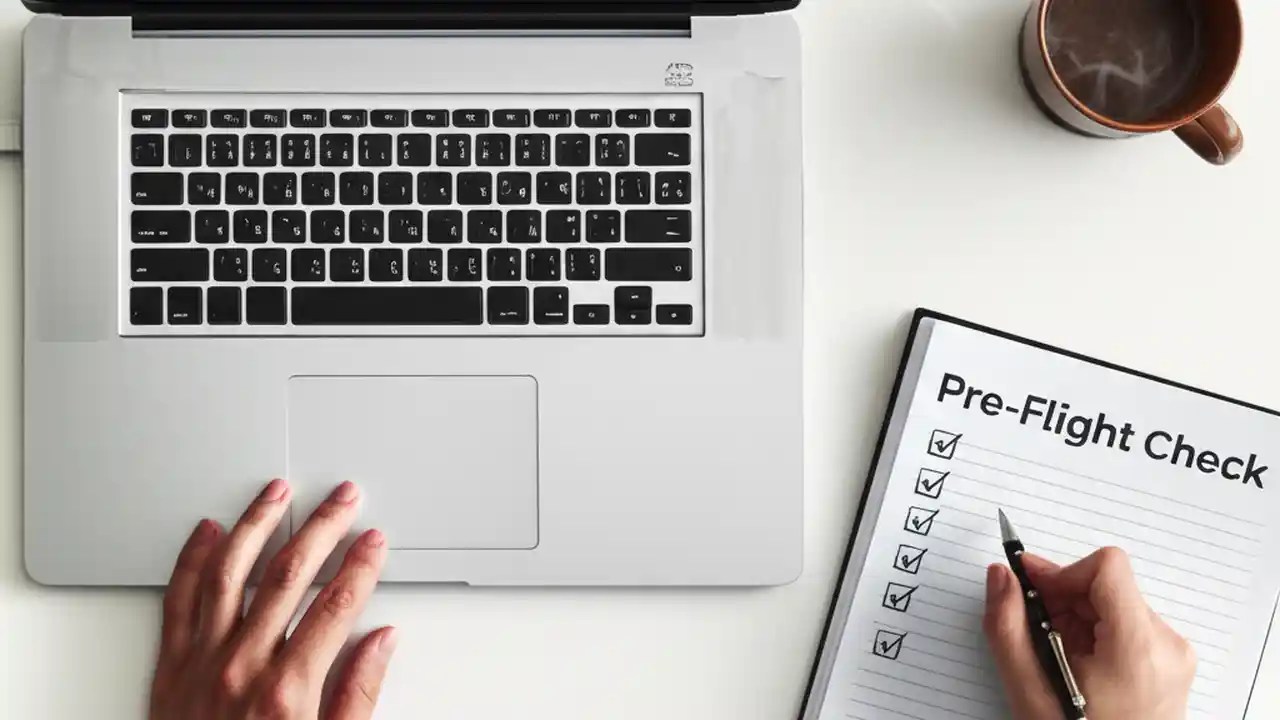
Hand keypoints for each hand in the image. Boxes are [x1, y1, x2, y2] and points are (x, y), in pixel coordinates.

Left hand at [150, 479, 396, 719]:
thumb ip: (358, 696)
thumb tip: (381, 643)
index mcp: (288, 692)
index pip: (336, 606)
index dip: (361, 566)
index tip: (374, 543)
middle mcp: (241, 667)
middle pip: (289, 574)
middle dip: (323, 527)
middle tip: (343, 499)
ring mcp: (200, 664)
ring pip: (231, 571)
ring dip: (256, 524)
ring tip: (275, 494)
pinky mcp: (169, 669)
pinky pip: (179, 599)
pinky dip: (193, 560)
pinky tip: (208, 533)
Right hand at [984, 547, 1195, 719]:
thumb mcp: (1030, 692)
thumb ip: (1007, 627)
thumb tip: (1000, 577)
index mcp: (1138, 647)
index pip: (1106, 567)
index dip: (1061, 572)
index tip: (1029, 589)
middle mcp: (1166, 645)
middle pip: (1106, 586)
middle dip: (1062, 601)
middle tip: (1032, 634)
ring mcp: (1172, 656)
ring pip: (1112, 605)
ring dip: (1075, 620)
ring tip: (1057, 661)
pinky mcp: (1169, 665)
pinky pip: (1125, 627)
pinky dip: (1093, 636)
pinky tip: (1076, 668)